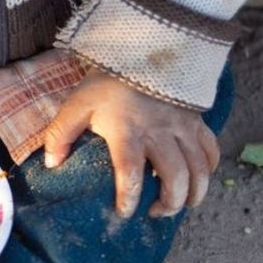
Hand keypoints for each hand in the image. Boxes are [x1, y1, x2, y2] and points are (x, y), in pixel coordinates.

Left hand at [43, 70, 218, 218]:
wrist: (141, 50)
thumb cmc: (106, 82)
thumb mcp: (77, 104)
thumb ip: (60, 133)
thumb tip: (52, 165)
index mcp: (127, 130)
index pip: (131, 172)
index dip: (129, 197)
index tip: (124, 213)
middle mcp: (159, 131)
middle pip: (175, 176)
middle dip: (169, 202)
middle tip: (154, 213)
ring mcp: (182, 126)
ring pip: (199, 168)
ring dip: (193, 193)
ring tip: (180, 205)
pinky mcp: (197, 120)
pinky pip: (211, 150)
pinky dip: (208, 170)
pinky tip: (197, 182)